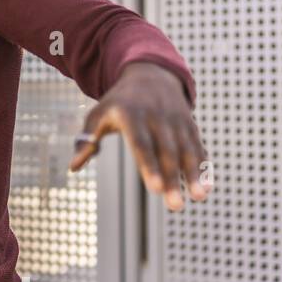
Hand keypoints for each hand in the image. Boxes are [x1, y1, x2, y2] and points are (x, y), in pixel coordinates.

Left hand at [68, 61, 210, 210]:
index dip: (149, 167)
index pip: (142, 144)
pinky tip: (207, 188)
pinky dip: (204, 166)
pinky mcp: (190, 124)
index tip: (155, 190)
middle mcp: (157, 116)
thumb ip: (87, 139)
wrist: (149, 75)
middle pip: (166, 152)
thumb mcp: (98, 115)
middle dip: (173, 179)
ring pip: (187, 150)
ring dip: (194, 175)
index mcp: (131, 114)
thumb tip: (73, 167)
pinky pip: (198, 147)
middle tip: (175, 206)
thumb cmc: (118, 102)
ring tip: (199, 198)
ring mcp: (176, 120)